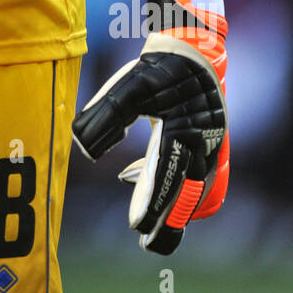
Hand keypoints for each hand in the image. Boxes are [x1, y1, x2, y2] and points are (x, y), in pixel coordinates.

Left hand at [72, 0, 227, 253]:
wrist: (192, 50)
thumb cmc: (156, 69)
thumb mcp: (127, 88)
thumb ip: (105, 117)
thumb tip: (83, 147)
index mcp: (180, 130)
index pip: (165, 176)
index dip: (151, 202)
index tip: (137, 226)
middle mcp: (200, 142)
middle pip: (183, 191)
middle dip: (166, 218)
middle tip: (149, 242)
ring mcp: (209, 144)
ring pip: (191, 185)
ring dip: (171, 204)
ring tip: (152, 226)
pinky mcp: (209, 142)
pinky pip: (196, 172)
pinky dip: (176, 183)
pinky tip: (145, 180)